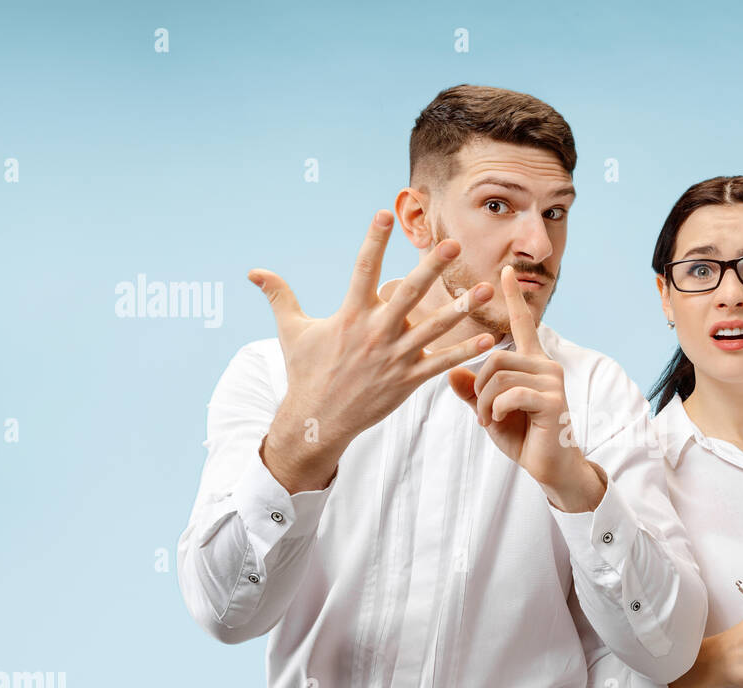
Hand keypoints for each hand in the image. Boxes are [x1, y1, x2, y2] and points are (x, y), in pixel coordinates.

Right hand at [248, 209, 495, 491]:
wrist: (317, 420)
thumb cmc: (306, 373)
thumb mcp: (291, 332)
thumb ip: (279, 296)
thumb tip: (254, 271)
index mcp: (350, 315)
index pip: (363, 269)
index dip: (374, 240)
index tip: (383, 212)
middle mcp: (375, 332)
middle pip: (408, 294)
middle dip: (431, 267)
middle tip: (452, 243)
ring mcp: (394, 357)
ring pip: (434, 328)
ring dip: (462, 308)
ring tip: (485, 288)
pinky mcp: (407, 381)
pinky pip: (441, 364)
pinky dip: (465, 353)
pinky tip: (488, 339)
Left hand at [446, 265, 600, 511]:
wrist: (551, 467)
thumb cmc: (524, 438)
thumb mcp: (491, 413)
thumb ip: (473, 393)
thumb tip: (451, 372)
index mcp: (533, 363)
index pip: (523, 324)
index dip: (514, 298)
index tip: (505, 271)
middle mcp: (546, 366)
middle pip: (495, 356)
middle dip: (479, 387)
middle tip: (481, 413)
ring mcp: (552, 381)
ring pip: (499, 376)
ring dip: (484, 403)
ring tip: (489, 421)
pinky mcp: (553, 400)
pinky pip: (509, 395)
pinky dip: (495, 411)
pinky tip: (499, 422)